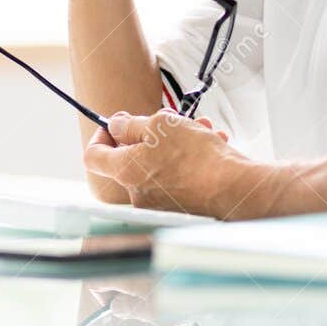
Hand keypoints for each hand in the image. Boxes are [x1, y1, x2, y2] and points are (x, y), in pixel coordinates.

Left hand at [83, 109, 269, 219]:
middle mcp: (137, 192)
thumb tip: (116, 124)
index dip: (101, 134)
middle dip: (152, 133)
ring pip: (161, 161)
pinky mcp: (180, 204)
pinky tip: (211, 143)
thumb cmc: (195, 157)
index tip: (116, 123)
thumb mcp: (158, 125)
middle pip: (132, 156)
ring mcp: (159, 201)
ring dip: (178, 140)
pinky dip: (192, 156)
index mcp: (125, 171)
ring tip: (200, 128)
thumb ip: (130, 124)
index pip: (93, 155)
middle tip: (170, 121)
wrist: (233, 188)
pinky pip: (179, 174)